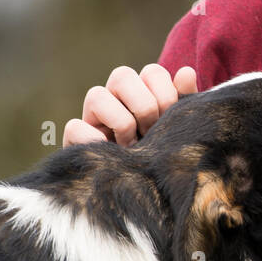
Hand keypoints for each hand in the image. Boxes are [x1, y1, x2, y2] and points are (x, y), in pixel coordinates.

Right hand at [62, 64, 197, 146]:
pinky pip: (75, 127)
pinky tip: (113, 157)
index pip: (152, 72)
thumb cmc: (160, 152)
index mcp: (142, 89)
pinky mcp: (75, 136)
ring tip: (132, 147)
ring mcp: (92, 114)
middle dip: (144, 107)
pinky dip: (94, 141)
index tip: (170, 123)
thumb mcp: (175, 127)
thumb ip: (184, 101)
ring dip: (121, 124)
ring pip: (96, 95)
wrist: (138, 188)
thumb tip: (186, 72)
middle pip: (122, 75)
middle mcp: (114, 95)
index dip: (166, 95)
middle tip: (151, 134)